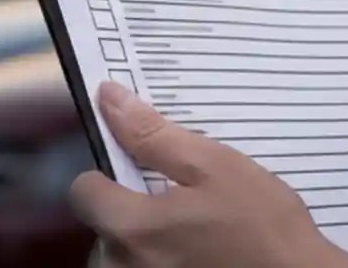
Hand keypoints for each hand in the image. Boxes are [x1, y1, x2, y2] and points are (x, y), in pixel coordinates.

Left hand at [71, 82, 347, 267]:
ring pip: (121, 255)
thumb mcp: (214, 167)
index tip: (140, 175)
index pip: (83, 192)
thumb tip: (110, 97)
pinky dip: (160, 262)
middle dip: (131, 212)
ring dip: (146, 242)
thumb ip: (153, 136)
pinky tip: (198, 256)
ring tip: (194, 234)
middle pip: (102, 227)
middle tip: (180, 206)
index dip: (107, 178)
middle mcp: (122, 266)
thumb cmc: (264, 228)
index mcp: (130, 228)